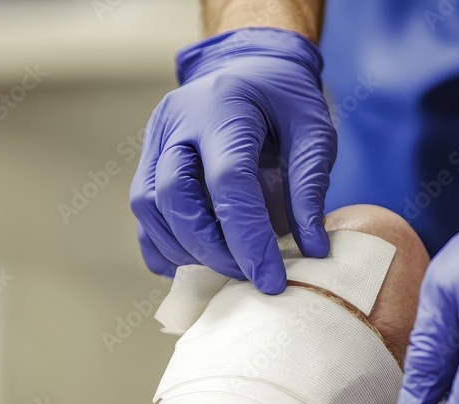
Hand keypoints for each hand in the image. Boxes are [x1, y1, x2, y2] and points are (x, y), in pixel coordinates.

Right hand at [130, 28, 335, 292]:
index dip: (248, 238)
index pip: (228, 182)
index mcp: (224, 107)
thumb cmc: (284, 100)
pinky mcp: (145, 160)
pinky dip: (166, 246)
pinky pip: (144, 214)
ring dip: (186, 250)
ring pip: (149, 208)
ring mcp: (154, 139)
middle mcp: (177, 121)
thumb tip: (312, 249)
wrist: (246, 67)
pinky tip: (199, 261)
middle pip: (175, 197)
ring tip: (229, 268)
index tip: (271, 280)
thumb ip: (310, 186)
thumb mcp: (314, 130)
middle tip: (249, 276)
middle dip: (212, 249)